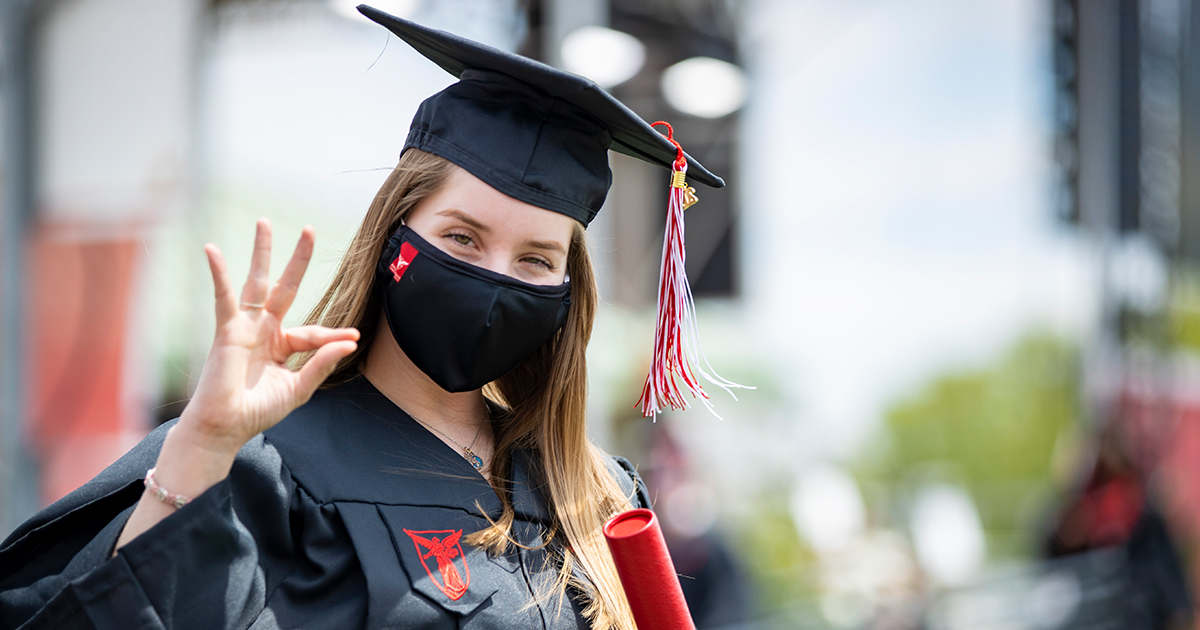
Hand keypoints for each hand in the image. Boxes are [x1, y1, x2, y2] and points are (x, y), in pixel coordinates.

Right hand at [180, 218, 358, 452]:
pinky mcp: (226, 330)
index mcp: (281, 345)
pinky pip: (224, 297)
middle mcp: (264, 330)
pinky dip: (218, 273)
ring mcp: (245, 327)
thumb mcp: (298, 389)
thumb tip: (348, 342)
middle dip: (297, 260)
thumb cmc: (257, 411)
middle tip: (310, 229)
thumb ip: (321, 364)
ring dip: (261, 252)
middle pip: (285, 287)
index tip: (354, 336)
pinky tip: (211, 250)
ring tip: (264, 222)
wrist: (226, 427)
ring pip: (256, 282)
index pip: (313, 332)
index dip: (334, 335)